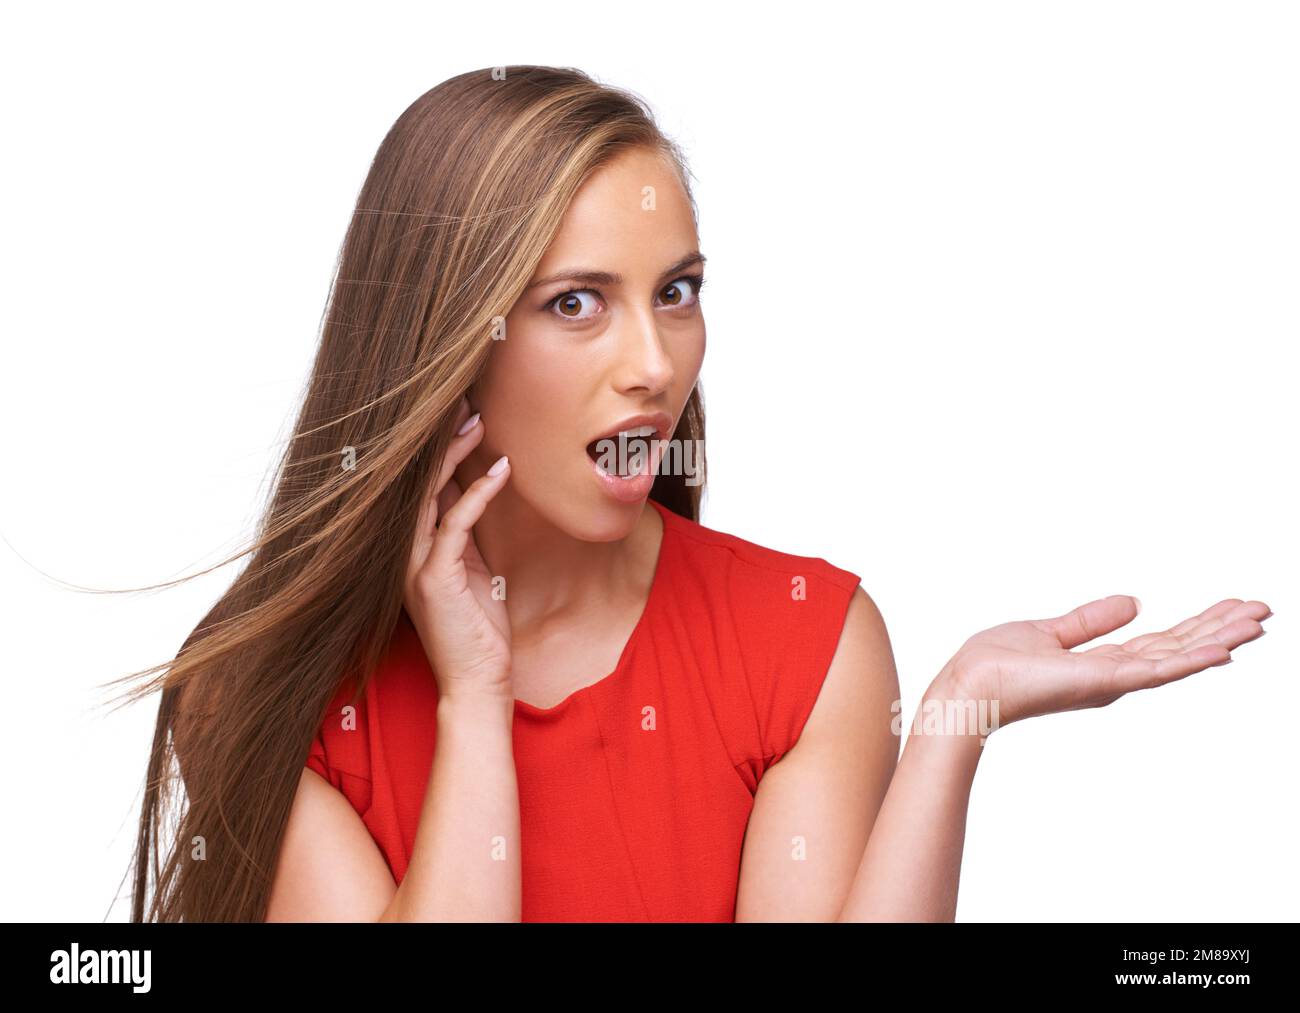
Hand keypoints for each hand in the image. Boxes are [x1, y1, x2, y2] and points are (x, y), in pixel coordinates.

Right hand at [404, 397, 512, 704]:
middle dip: (436, 438)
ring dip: (453, 455)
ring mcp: (415, 564)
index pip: (417, 485)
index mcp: (412, 548)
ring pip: (427, 495)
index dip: (433, 447)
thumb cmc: (478, 629)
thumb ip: (464, 533)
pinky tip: (500, 470)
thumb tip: (472, 489)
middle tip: (460, 400)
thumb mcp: (472, 570)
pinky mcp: (435, 577)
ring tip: (476, 422)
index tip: (454, 411)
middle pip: (414, 481)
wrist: (477, 681)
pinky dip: (478, 493)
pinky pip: (456, 522)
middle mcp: (405, 552)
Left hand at [935, 595, 1271, 731]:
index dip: (1199, 625)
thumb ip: (1092, 620)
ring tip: (1258, 620)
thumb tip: (1135, 601)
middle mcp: (1114, 677)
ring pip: (1178, 657)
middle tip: (1264, 610)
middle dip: (1221, 629)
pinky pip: (1156, 670)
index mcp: (1102, 664)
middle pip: (1179, 649)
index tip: (1233, 606)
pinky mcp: (1102, 682)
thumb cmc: (995, 664)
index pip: (1162, 643)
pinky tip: (1223, 648)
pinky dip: (1191, 660)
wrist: (968, 685)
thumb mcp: (1051, 631)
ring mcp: (1111, 681)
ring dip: (1219, 638)